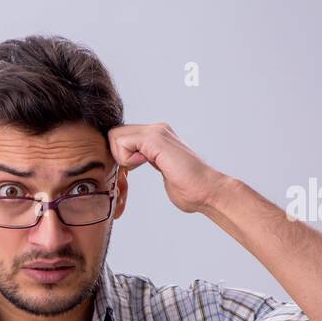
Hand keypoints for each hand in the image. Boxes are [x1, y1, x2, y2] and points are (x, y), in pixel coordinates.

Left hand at [108, 122, 227, 213]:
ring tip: (138, 168)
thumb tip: (130, 165)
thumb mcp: (162, 169)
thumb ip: (148, 161)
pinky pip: (122, 141)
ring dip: (120, 157)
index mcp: (157, 137)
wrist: (206, 190)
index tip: (129, 172)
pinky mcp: (156, 139)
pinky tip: (144, 164)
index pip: (121, 137)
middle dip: (115, 156)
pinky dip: (125, 158)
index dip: (118, 156)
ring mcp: (157, 131)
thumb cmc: (188, 188)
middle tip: (130, 172)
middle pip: (115, 133)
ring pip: (115, 135)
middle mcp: (156, 130)